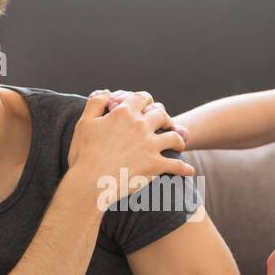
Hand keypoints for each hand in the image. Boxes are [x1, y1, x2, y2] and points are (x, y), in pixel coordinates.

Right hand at [68, 90, 193, 204]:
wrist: (90, 182)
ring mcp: (150, 146)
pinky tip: (190, 171)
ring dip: (178, 140)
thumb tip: (105, 91)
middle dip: (164, 118)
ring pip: (174, 137)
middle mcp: (140, 126)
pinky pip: (177, 166)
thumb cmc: (84, 154)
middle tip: (165, 124)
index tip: (147, 105)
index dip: (145, 100)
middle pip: (161, 115)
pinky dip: (185, 168)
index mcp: (124, 113)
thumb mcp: (84, 123)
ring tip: (179, 144)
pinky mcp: (156, 165)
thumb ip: (95, 103)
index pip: (141, 98)